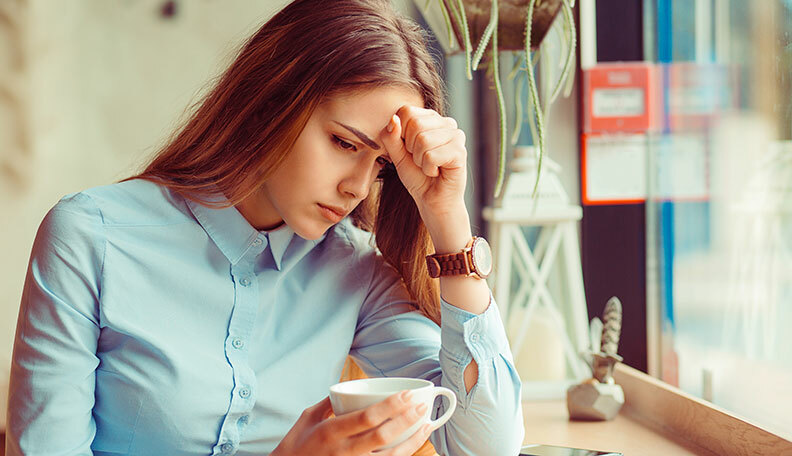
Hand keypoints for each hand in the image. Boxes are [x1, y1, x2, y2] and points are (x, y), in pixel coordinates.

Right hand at [271, 391, 433, 455]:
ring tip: (426, 426)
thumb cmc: (296, 445)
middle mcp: (342, 452)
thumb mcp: (308, 417)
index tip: (408, 394)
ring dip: (412, 442)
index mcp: (330, 432)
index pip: (367, 417)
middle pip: (383, 437)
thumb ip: (331, 402)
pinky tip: (412, 446)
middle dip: (407, 421)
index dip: (392, 406)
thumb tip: (351, 387)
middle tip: (422, 407)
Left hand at [379, 106, 467, 216]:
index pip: (406, 111)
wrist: (432, 200)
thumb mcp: (397, 155)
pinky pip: (431, 155)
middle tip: (421, 160)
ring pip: (423, 140)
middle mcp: (445, 122)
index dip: (400, 133)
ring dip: (420, 161)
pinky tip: (437, 172)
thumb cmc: (417, 176)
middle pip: (414, 123)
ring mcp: (456, 135)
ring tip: (429, 166)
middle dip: (410, 148)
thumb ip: (391, 136)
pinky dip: (428, 169)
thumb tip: (393, 118)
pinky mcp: (460, 152)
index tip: (409, 149)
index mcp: (430, 118)